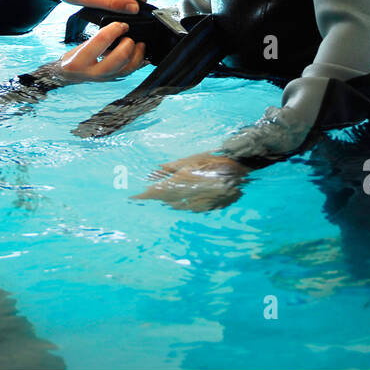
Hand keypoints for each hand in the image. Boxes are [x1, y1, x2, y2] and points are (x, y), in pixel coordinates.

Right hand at [52, 20, 146, 82]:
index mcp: (79, 61)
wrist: (70, 76)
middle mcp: (93, 72)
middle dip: (128, 43)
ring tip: (139, 44)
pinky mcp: (114, 80)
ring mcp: (105, 78)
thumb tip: (119, 27)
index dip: (115, 28)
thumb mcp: (80, 45)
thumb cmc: (74, 58)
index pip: (102, 40)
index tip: (120, 24)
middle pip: (120, 58)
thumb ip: (98, 38)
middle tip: (128, 35)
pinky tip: (139, 53)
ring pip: (129, 67)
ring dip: (138, 53)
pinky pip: (131, 71)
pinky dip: (139, 60)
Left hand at [131, 151, 251, 211]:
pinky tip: (183, 200)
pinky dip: (184, 204)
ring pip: (178, 206)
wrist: (237, 170)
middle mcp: (186, 197)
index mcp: (179, 184)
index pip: (156, 192)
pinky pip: (191, 208)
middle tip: (147, 194)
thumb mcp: (189, 161)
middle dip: (157, 197)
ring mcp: (198, 204)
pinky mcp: (208, 208)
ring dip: (170, 202)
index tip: (132, 198)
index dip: (143, 196)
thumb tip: (154, 172)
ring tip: (164, 198)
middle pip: (166, 200)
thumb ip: (171, 168)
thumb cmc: (211, 161)